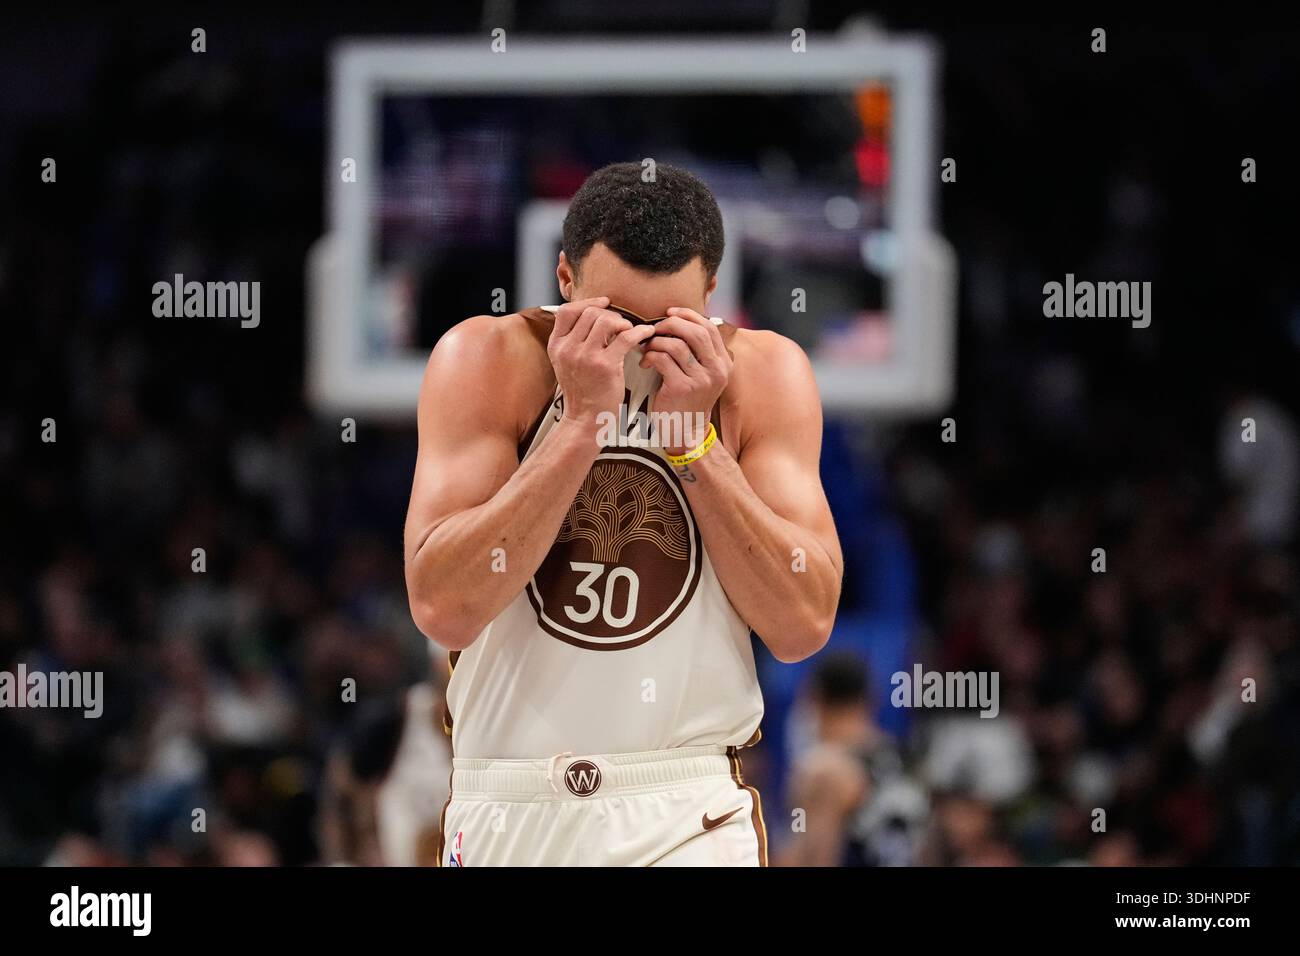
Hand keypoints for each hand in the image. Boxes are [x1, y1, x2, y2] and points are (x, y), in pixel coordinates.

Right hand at [548, 297, 656, 428]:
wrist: (585, 419)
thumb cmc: (582, 391)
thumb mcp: (566, 363)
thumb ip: (573, 340)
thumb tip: (592, 315)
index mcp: (557, 346)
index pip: (567, 311)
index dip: (588, 302)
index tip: (604, 303)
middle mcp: (568, 349)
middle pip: (590, 313)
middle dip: (610, 314)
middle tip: (621, 325)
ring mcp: (585, 357)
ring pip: (607, 320)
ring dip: (623, 322)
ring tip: (629, 332)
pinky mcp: (605, 366)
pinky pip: (626, 337)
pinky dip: (639, 332)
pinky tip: (646, 334)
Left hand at [639, 307, 732, 454]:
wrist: (685, 432)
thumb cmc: (688, 399)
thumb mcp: (703, 374)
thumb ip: (699, 351)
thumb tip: (682, 320)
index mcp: (723, 363)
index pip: (709, 327)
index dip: (688, 315)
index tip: (670, 312)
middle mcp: (717, 370)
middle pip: (696, 332)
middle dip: (672, 324)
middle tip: (656, 328)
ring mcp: (701, 380)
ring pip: (677, 344)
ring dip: (657, 342)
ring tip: (648, 348)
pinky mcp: (682, 388)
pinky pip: (663, 359)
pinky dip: (650, 356)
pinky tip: (645, 363)